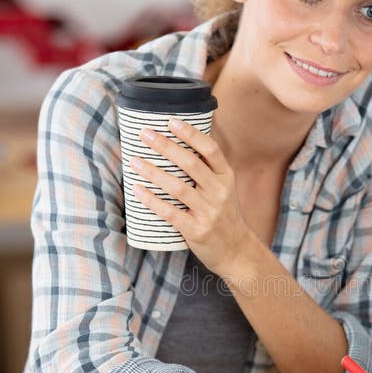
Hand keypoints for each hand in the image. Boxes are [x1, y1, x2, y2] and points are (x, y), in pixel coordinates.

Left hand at [129, 118, 250, 277]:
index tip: (170, 121)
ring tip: (134, 161)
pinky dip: (152, 201)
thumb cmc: (224, 216)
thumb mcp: (224, 189)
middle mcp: (219, 192)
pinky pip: (170, 213)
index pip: (210, 150)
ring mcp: (209, 212)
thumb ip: (208, 170)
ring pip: (177, 187)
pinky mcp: (196, 230)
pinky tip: (137, 190)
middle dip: (165, 146)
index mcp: (226, 177)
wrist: (237, 251)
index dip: (191, 134)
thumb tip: (179, 143)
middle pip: (191, 164)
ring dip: (153, 172)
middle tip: (144, 133)